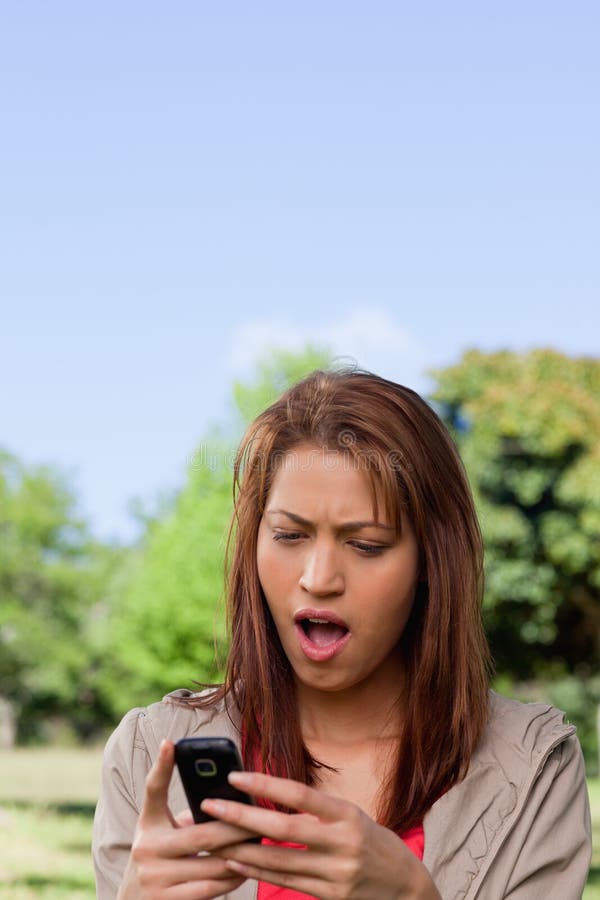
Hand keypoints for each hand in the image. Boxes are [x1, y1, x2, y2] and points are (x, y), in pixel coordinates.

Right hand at [117, 739, 258, 899]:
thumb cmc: (163, 858)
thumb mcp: (165, 833)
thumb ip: (189, 817)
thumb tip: (233, 800)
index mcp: (147, 824)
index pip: (153, 790)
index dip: (162, 766)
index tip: (171, 742)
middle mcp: (146, 849)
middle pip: (202, 834)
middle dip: (236, 828)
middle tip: (261, 819)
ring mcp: (155, 878)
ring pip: (212, 864)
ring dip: (241, 855)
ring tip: (260, 844)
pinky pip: (211, 889)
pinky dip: (232, 878)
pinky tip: (246, 869)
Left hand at [203, 771, 440, 899]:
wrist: (405, 888)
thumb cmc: (373, 843)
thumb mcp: (353, 817)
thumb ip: (318, 811)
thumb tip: (273, 796)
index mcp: (348, 815)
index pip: (300, 795)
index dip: (266, 784)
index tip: (236, 776)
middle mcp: (342, 843)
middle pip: (283, 828)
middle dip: (242, 817)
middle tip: (210, 806)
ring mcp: (335, 873)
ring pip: (278, 860)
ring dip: (240, 847)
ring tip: (213, 835)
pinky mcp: (329, 897)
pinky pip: (285, 882)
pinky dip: (256, 871)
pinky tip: (235, 861)